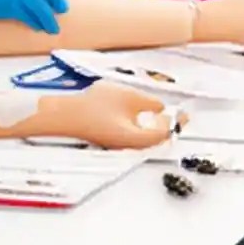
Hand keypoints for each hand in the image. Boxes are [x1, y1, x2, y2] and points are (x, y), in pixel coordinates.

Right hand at [62, 82, 187, 149]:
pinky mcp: (105, 139)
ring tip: (152, 111)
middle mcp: (129, 147)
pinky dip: (134, 125)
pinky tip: (129, 114)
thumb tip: (160, 108)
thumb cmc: (91, 107)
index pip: (166, 133)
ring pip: (141, 137)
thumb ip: (150, 103)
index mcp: (139, 139)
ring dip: (148, 125)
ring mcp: (116, 144)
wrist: (60, 115)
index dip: (177, 121)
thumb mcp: (128, 97)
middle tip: (171, 113)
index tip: (184, 112)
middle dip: (163, 124)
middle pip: (154, 138)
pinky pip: (127, 134)